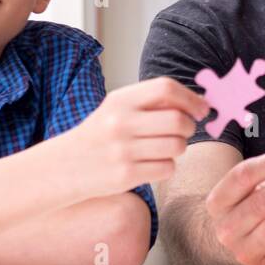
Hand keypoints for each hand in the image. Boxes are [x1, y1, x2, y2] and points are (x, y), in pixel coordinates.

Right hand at [59, 76, 209, 198]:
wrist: (63, 167)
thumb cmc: (100, 135)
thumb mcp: (118, 109)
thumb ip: (153, 102)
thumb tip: (200, 102)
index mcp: (120, 100)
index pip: (166, 88)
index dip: (191, 98)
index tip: (201, 109)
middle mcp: (121, 122)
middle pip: (178, 120)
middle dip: (189, 127)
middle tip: (182, 131)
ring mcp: (123, 150)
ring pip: (177, 146)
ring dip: (178, 148)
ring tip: (163, 148)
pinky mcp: (126, 175)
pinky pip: (168, 168)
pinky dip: (167, 167)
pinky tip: (151, 164)